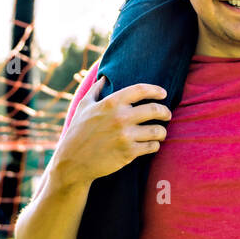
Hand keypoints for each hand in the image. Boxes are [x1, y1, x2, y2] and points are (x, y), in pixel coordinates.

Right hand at [48, 77, 170, 189]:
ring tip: (161, 132)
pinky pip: (152, 146)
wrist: (72, 162)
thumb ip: (96, 90)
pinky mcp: (128, 153)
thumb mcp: (83, 107)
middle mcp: (120, 118)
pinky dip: (155, 145)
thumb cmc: (77, 132)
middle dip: (165, 112)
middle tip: (167, 114)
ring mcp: (125, 136)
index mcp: (111, 103)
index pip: (140, 90)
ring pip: (157, 130)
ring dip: (162, 131)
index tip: (163, 93)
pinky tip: (152, 144)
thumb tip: (104, 76)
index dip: (155, 90)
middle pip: (154, 110)